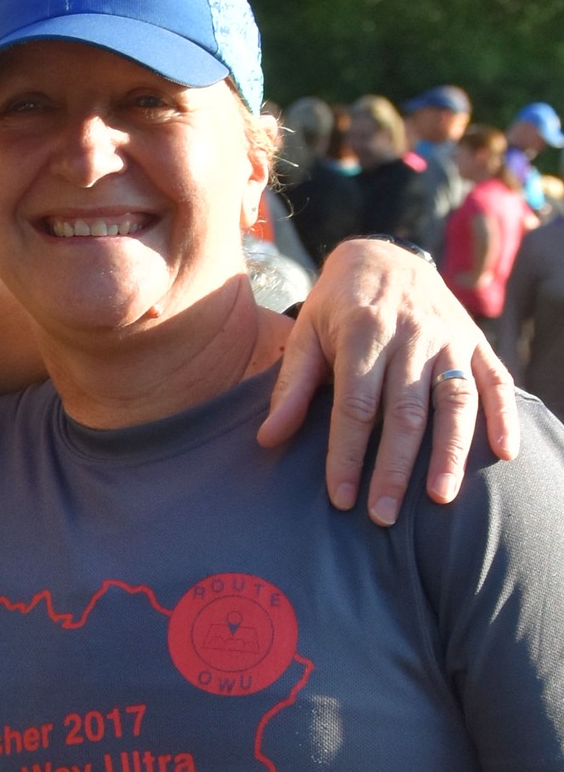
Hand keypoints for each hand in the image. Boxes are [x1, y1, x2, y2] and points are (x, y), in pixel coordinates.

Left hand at [259, 237, 520, 522]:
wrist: (383, 255)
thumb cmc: (337, 305)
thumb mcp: (306, 333)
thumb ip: (292, 386)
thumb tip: (267, 438)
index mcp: (363, 334)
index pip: (356, 407)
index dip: (348, 455)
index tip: (341, 497)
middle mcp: (411, 338)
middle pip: (405, 413)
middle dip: (394, 468)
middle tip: (383, 515)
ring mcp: (449, 340)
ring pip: (454, 403)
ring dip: (449, 453)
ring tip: (440, 498)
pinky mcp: (476, 343)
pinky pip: (496, 382)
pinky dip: (504, 417)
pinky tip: (504, 453)